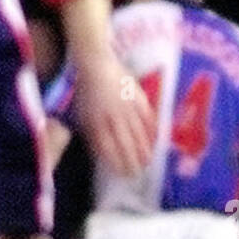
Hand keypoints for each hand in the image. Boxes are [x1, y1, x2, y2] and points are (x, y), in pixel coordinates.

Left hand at [73, 53, 154, 175]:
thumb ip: (92, 134)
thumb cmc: (87, 92)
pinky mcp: (138, 96)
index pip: (108, 147)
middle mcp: (113, 115)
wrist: (97, 64)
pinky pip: (148, 116)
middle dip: (132, 160)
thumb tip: (103, 154)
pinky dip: (152, 129)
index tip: (122, 174)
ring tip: (148, 162)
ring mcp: (127, 106)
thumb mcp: (83, 115)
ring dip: (144, 149)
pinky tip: (155, 140)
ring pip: (138, 132)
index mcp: (96, 120)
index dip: (116, 162)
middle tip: (138, 174)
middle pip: (125, 143)